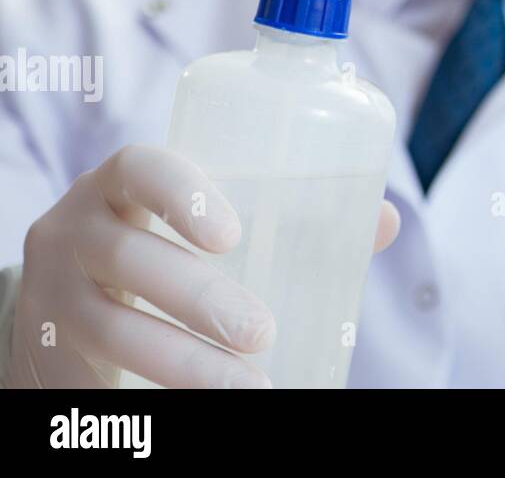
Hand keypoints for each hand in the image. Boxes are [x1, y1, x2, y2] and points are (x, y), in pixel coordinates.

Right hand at [3, 145, 399, 387]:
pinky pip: (85, 379)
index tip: (234, 236)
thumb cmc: (165, 241)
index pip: (142, 168)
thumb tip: (385, 220)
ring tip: (248, 387)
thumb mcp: (207, 219)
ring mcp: (52, 291)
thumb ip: (292, 217)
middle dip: (199, 300)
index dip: (183, 195)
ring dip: (181, 364)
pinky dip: (141, 398)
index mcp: (122, 181)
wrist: (64, 292)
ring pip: (110, 327)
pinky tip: (188, 412)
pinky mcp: (43, 350)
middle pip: (129, 258)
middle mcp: (76, 227)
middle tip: (261, 332)